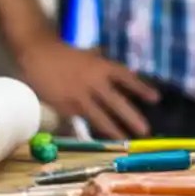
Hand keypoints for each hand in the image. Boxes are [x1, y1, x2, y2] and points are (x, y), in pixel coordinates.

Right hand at [16, 37, 158, 138]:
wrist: (38, 55)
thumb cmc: (68, 55)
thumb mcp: (91, 56)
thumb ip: (107, 67)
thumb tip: (130, 72)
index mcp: (101, 66)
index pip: (126, 78)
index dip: (141, 88)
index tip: (156, 99)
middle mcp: (93, 81)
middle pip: (116, 102)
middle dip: (131, 117)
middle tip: (145, 130)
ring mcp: (79, 96)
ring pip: (99, 116)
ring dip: (114, 129)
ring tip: (126, 140)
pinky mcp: (65, 107)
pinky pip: (82, 120)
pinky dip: (92, 128)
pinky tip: (102, 138)